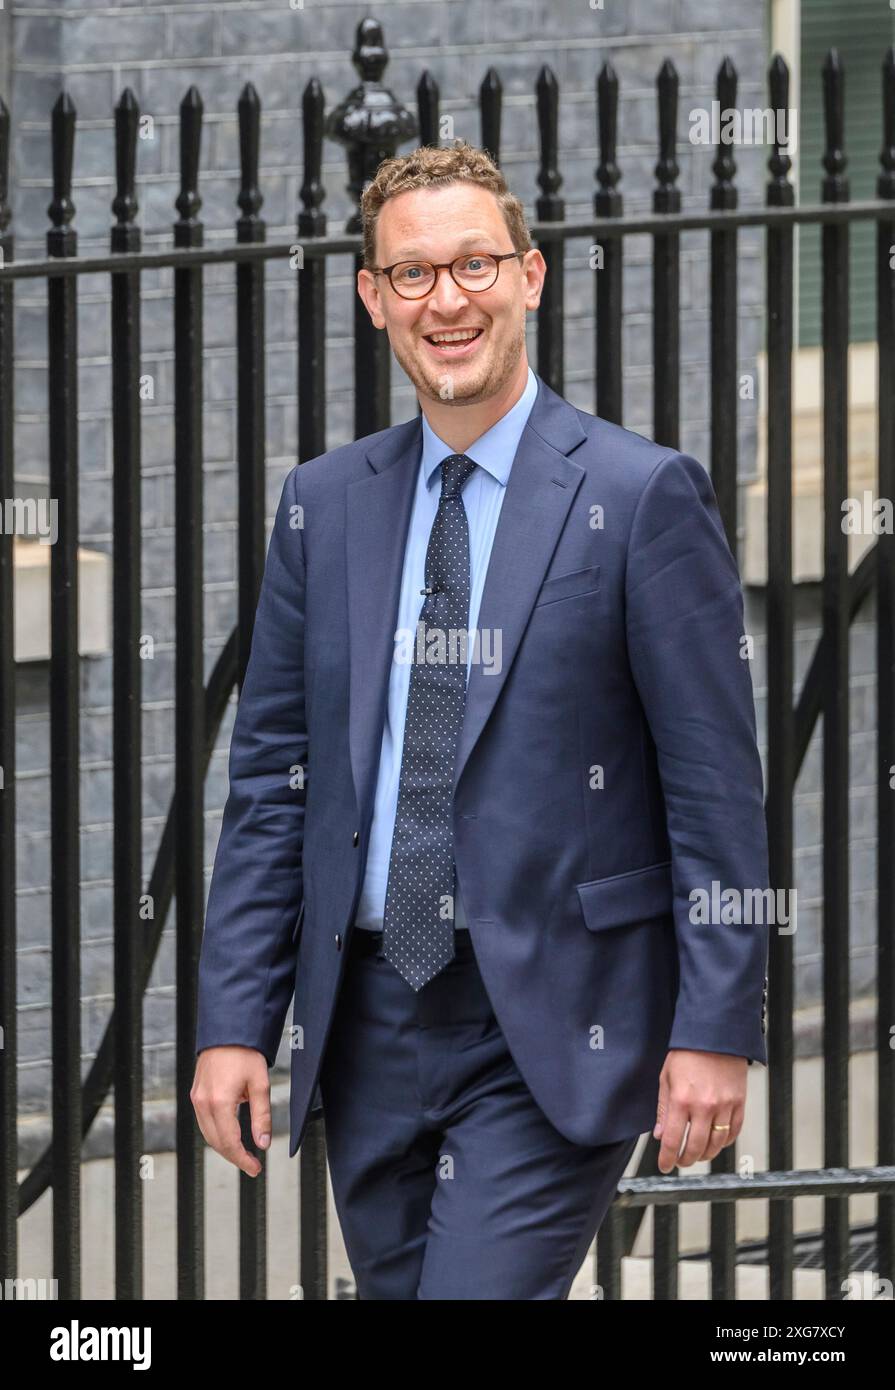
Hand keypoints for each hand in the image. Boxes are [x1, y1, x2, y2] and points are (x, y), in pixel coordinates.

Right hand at [190, 1045, 271, 1176]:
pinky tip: (231, 1134)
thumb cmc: (246, 1053)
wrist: (228, 1030)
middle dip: (234, 1156)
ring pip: (208, 1134)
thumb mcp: (260, 1084)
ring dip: (224, 1146)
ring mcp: (196, 1098)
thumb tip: (263, 1144)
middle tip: (252, 1164)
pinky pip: (204, 1122)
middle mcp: (203, 1103)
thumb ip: (261, 1116)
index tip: (255, 1168)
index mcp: (219, 1102)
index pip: (229, 1142)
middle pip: (216, 1142)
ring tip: (243, 1153)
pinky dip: (217, 1133)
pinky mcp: (196, 1094)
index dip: (242, 1159)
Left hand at [653, 1049, 746, 1173]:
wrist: (714, 1034)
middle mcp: (704, 1106)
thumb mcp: (666, 1078)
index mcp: (682, 1100)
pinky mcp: (739, 1102)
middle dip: (686, 1159)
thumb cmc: (687, 1053)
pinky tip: (716, 1142)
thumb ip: (663, 1109)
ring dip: (706, 1154)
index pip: (674, 1141)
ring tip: (697, 1154)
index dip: (668, 1158)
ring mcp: (725, 1106)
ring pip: (717, 1144)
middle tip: (680, 1161)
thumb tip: (661, 1136)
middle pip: (696, 1148)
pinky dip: (725, 1142)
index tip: (665, 1166)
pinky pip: (734, 1131)